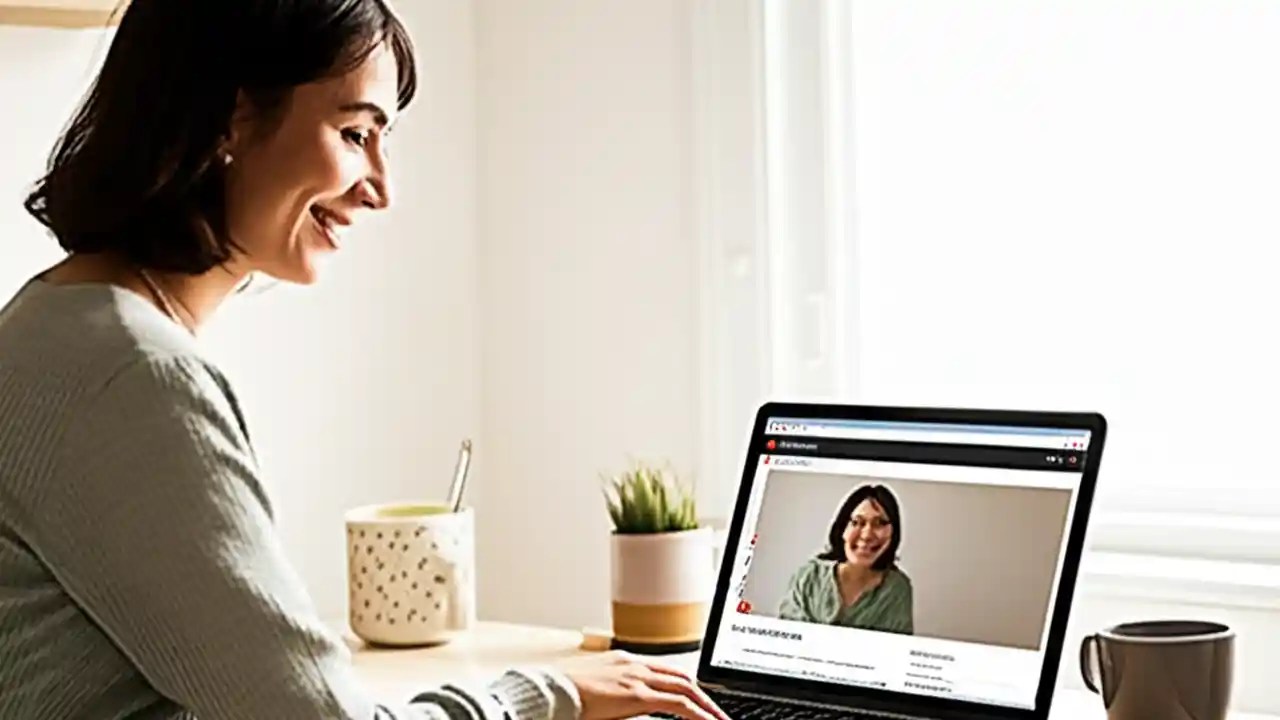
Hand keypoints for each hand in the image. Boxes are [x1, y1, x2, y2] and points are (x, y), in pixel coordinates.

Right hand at [560, 650, 732, 719]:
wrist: (545, 692)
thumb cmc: (560, 695)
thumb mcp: (593, 692)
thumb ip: (614, 696)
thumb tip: (620, 706)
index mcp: (622, 662)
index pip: (664, 670)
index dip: (684, 684)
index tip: (696, 697)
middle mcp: (633, 664)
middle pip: (680, 676)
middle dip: (702, 694)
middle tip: (716, 711)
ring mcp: (636, 677)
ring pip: (686, 688)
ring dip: (706, 704)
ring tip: (719, 719)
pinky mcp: (637, 695)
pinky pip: (679, 705)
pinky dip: (699, 714)